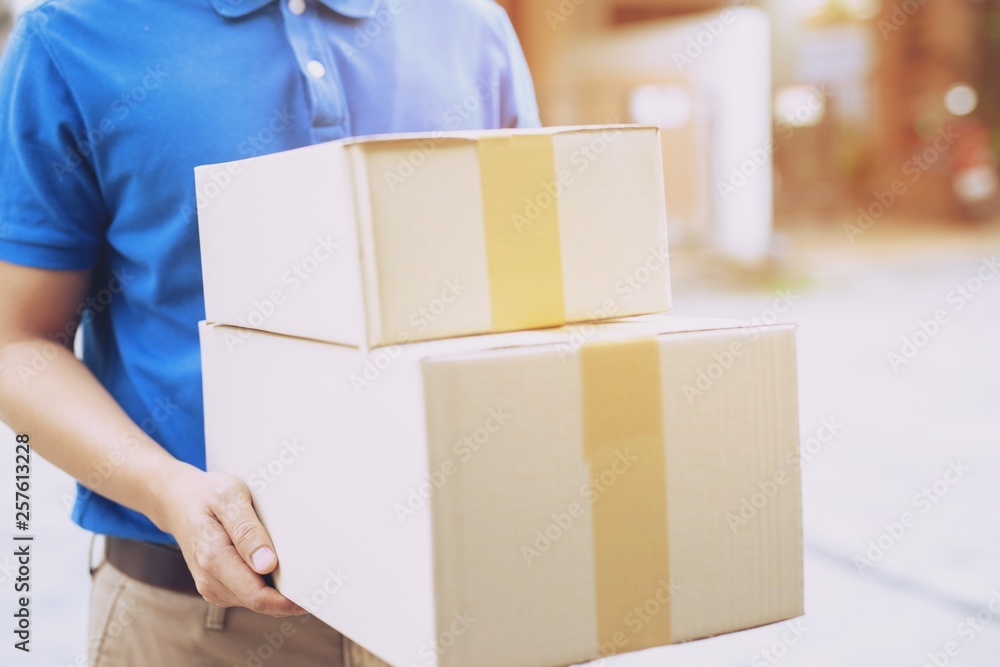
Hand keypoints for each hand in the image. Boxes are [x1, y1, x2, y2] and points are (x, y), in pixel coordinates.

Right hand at [149, 462, 306, 616]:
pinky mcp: (220, 586)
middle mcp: (211, 581)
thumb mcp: (228, 498)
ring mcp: (214, 587)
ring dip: (282, 592)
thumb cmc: (207, 494)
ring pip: (257, 601)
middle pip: (261, 602)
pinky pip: (251, 593)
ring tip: (307, 570)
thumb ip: (247, 531)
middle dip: (292, 597)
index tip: (319, 593)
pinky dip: (270, 586)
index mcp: (213, 559)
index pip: (258, 596)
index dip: (290, 601)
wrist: (177, 501)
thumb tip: (267, 565)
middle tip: (325, 582)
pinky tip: (285, 568)